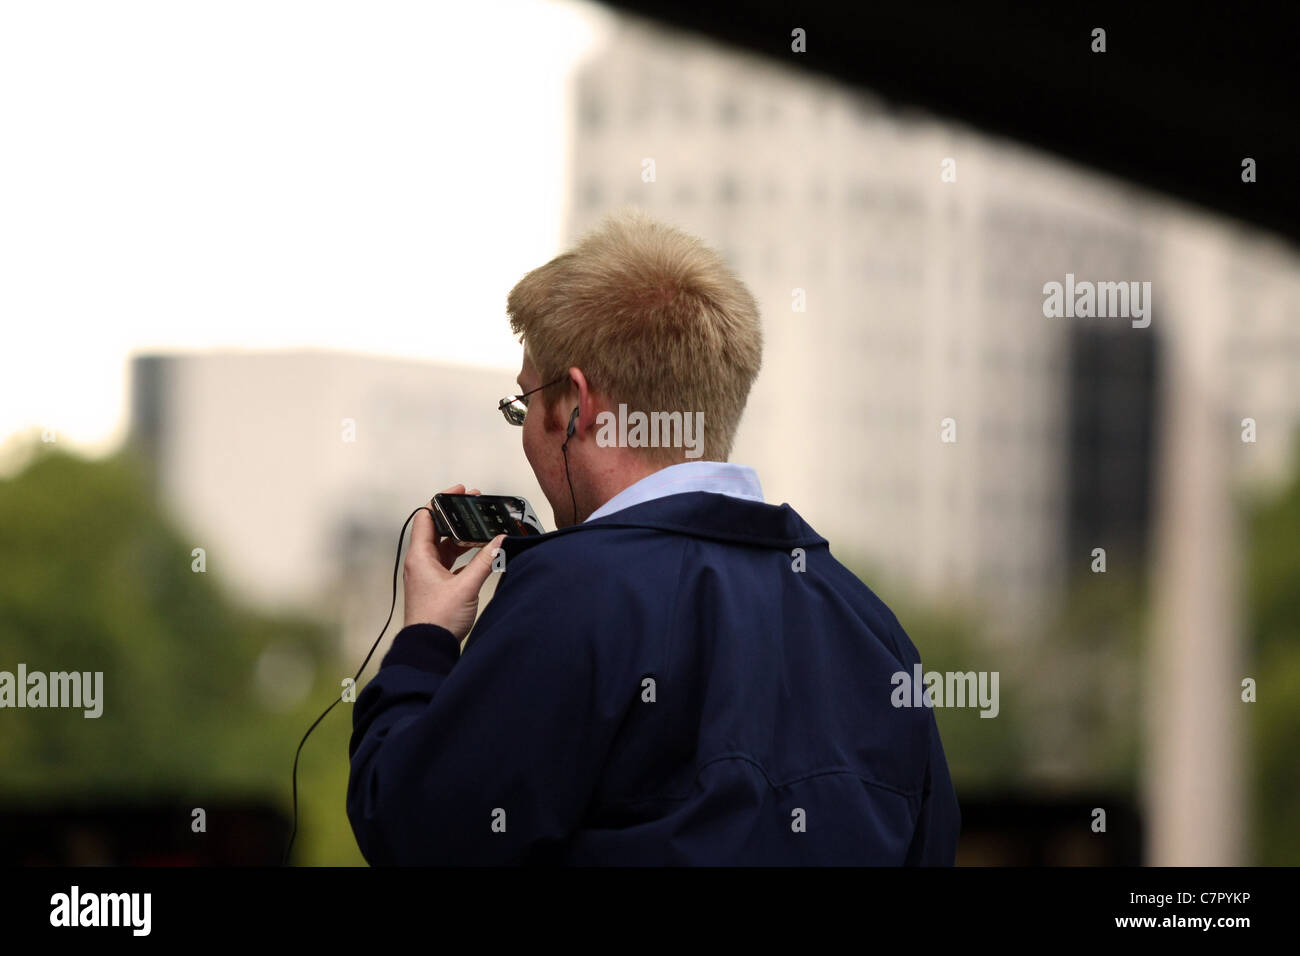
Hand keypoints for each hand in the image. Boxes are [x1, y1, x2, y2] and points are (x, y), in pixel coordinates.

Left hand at [403, 484, 505, 639]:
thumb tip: (499, 541)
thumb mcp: (466, 587)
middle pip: (437, 528)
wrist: (428, 648)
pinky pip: (450, 561)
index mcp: (420, 556)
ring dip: (462, 536)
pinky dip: (463, 554)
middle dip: (457, 516)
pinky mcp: (436, 584)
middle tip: (476, 504)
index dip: (443, 500)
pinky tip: (480, 552)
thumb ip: (485, 561)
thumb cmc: (439, 619)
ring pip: (445, 545)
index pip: (427, 516)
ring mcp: (427, 573)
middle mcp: (420, 561)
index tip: (461, 491)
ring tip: (481, 526)